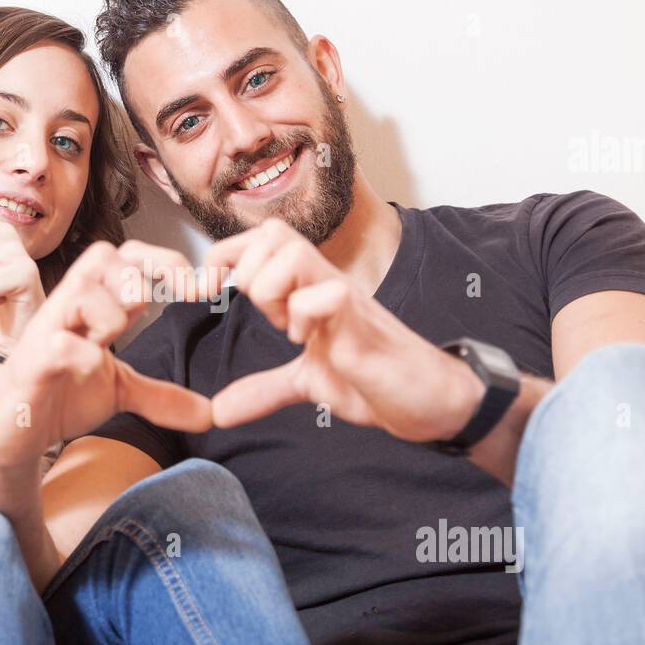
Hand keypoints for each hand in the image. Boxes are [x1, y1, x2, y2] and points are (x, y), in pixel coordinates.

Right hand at [0, 240, 216, 480]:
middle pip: (102, 256)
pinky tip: (93, 368)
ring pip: (79, 290)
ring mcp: (47, 332)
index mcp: (95, 305)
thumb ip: (162, 396)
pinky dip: (83, 353)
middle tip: (154, 309)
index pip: (129, 257)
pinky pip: (58, 344)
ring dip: (110, 312)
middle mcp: (70, 308)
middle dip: (136, 278)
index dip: (166, 262)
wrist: (10, 431)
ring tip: (111, 342)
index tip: (202, 288)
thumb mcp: (119, 391)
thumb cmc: (59, 395)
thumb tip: (211, 414)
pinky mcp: (31, 364)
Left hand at [205, 219, 483, 442]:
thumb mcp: (308, 383)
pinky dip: (306, 316)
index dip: (227, 255)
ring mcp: (345, 300)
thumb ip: (265, 387)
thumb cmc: (374, 379)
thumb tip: (219, 410)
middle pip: (271, 234)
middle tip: (266, 316)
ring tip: (289, 328)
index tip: (214, 293)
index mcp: (309, 289)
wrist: (430, 401)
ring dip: (274, 291)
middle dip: (250, 275)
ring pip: (292, 254)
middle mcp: (325, 283)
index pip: (261, 240)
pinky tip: (311, 342)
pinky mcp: (362, 326)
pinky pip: (327, 295)